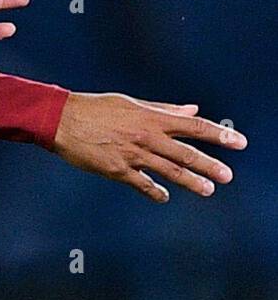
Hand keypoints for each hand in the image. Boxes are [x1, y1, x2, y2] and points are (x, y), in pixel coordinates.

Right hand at [51, 93, 245, 201]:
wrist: (60, 119)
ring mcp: (132, 154)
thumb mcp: (130, 103)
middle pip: (186, 153)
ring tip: (208, 190)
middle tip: (227, 176)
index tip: (239, 143)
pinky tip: (164, 196)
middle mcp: (145, 136)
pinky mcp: (117, 170)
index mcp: (150, 117)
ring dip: (191, 182)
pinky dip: (155, 191)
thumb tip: (193, 110)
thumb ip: (163, 110)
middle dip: (209, 165)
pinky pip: (143, 184)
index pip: (193, 126)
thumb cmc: (95, 107)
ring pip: (169, 171)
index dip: (219, 135)